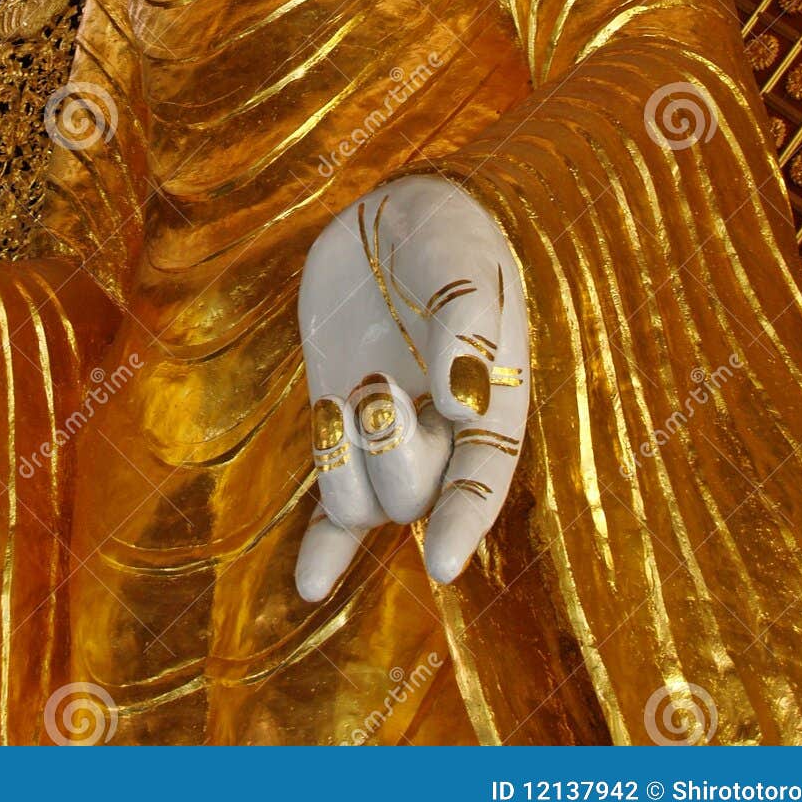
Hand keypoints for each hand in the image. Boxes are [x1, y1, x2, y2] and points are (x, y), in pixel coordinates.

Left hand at [296, 175, 528, 598]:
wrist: (393, 213)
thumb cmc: (446, 236)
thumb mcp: (462, 265)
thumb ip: (466, 328)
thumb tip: (459, 403)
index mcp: (490, 398)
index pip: (485, 475)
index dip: (466, 521)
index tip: (443, 562)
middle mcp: (442, 431)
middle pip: (417, 492)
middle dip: (391, 459)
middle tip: (376, 386)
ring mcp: (388, 431)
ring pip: (367, 501)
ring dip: (345, 472)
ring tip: (341, 403)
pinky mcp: (342, 421)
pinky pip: (335, 502)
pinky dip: (324, 547)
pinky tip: (310, 587)